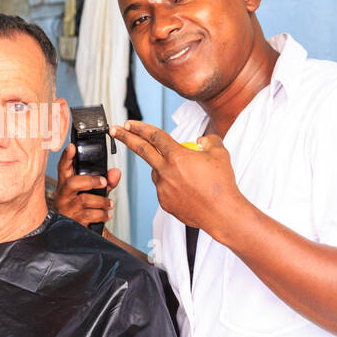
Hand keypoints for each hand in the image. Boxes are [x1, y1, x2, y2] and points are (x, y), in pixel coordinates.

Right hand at [55, 143, 121, 227]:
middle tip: (104, 182)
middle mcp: (63, 196)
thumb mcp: (94, 193)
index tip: (72, 147)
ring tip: (110, 204)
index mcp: (66, 185)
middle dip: (91, 181)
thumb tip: (116, 173)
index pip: (63, 168)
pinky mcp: (71, 222)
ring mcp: (66, 209)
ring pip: (84, 200)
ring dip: (101, 201)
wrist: (78, 235)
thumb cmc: (84, 209)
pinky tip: (106, 214)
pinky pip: (89, 215)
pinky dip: (102, 214)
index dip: (66, 157)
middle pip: (72, 183)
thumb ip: (106, 182)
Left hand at [109, 120, 243, 238]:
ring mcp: (163, 188)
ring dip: (165, 169)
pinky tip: (189, 190)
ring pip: (158, 172)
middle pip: (141, 150)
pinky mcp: (164, 202)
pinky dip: (173, 186)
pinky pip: (164, 189)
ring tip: (189, 177)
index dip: (141, 127)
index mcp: (178, 157)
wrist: (222, 213)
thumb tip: (202, 139)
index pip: (155, 136)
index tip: (130, 123)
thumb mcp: (220, 154)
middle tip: (114, 130)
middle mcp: (166, 172)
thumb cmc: (221, 185)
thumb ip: (209, 141)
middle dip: (126, 137)